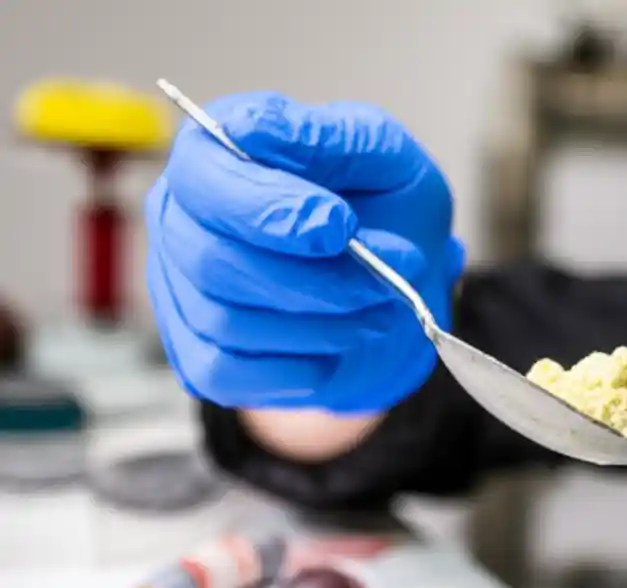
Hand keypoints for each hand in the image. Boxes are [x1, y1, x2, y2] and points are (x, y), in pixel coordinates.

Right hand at [145, 92, 463, 413]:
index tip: (339, 226)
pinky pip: (228, 373)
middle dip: (309, 278)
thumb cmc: (385, 207)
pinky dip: (296, 367)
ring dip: (318, 323)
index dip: (268, 208)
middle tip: (382, 281)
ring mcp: (181, 289)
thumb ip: (327, 138)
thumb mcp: (382, 156)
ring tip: (378, 308)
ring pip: (226, 320)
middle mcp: (181, 218)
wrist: (400, 282)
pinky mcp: (199, 354)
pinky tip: (339, 346)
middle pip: (210, 259)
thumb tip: (254, 129)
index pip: (205, 177)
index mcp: (215, 152)